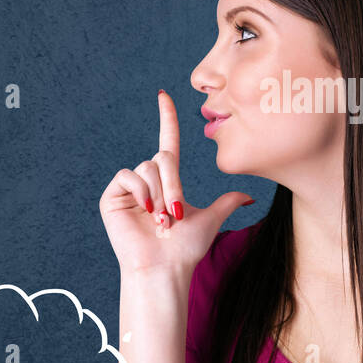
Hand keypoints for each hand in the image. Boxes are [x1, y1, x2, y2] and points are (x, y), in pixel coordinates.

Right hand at [99, 89, 253, 278]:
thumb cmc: (186, 249)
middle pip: (163, 159)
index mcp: (167, 181)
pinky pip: (127, 175)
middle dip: (173, 185)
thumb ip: (226, 203)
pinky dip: (141, 191)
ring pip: (147, 167)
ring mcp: (129, 188)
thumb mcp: (211, 220)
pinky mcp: (112, 197)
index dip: (166, 119)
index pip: (166, 142)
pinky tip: (145, 211)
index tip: (164, 95)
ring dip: (159, 194)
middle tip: (175, 213)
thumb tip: (250, 196)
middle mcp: (147, 181)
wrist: (165, 268)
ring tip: (161, 220)